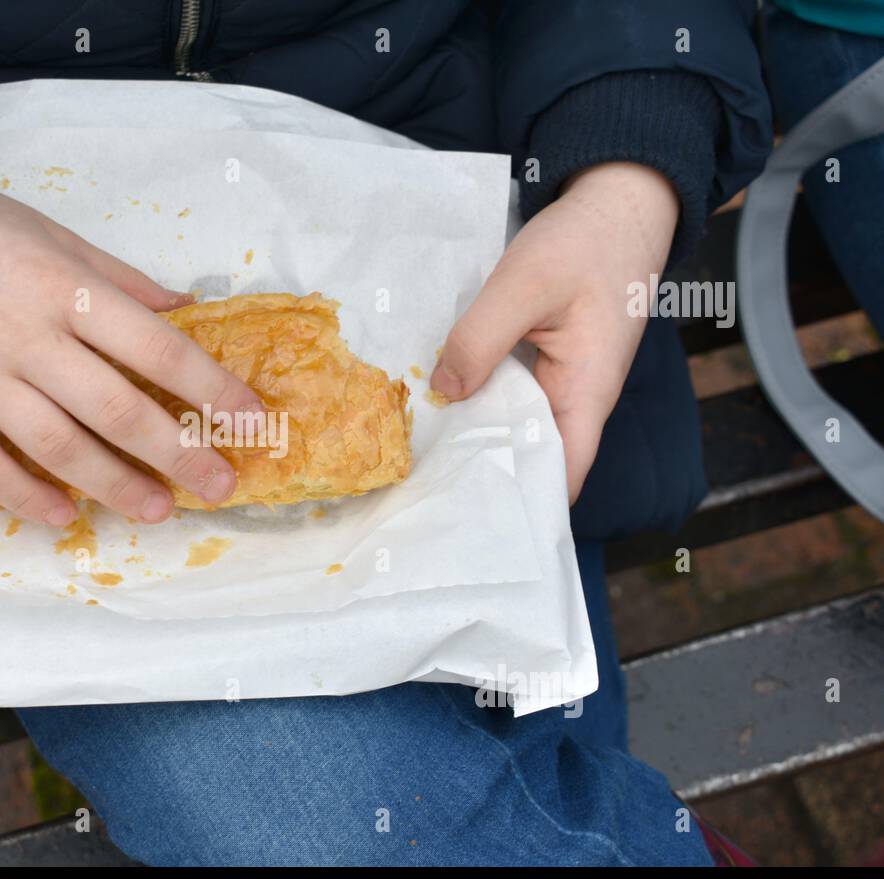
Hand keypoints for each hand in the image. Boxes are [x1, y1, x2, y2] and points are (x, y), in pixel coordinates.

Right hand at [0, 135, 262, 525]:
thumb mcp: (50, 235)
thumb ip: (118, 279)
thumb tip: (187, 309)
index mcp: (63, 287)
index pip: (155, 347)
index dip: (210, 387)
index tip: (251, 420)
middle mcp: (23, 335)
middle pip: (115, 409)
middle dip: (177, 453)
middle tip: (219, 487)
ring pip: (55, 447)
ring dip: (114, 485)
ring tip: (158, 510)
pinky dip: (25, 496)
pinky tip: (63, 515)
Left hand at [430, 162, 679, 502]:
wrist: (618, 201)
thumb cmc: (584, 242)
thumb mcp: (524, 284)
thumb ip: (481, 339)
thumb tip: (444, 395)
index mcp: (587, 393)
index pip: (559, 475)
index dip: (518, 501)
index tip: (466, 517)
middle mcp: (579, 400)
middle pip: (532, 460)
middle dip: (486, 478)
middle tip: (422, 494)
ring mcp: (562, 384)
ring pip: (518, 429)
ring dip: (478, 441)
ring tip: (419, 464)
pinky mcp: (546, 366)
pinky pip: (512, 399)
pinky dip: (481, 405)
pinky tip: (438, 409)